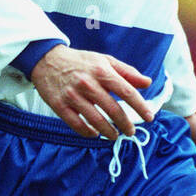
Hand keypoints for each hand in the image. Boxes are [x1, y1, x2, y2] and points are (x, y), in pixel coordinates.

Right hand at [30, 44, 153, 138]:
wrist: (46, 60)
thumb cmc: (80, 61)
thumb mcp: (104, 60)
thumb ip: (127, 72)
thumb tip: (147, 83)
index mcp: (101, 71)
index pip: (127, 91)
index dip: (140, 106)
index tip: (150, 117)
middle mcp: (88, 84)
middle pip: (113, 109)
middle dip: (126, 124)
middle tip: (131, 131)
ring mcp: (72, 96)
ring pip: (96, 120)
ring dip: (109, 132)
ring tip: (115, 135)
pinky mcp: (59, 105)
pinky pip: (76, 124)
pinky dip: (88, 132)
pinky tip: (95, 134)